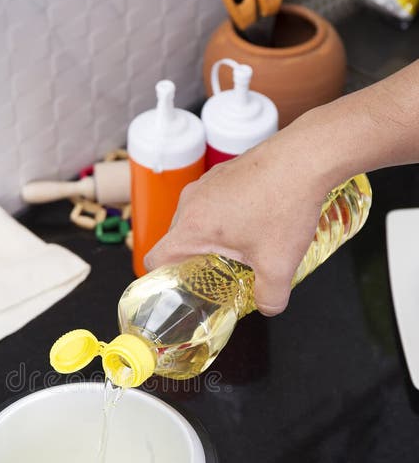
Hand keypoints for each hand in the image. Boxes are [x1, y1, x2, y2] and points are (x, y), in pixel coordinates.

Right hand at [144, 129, 330, 315]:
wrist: (307, 156)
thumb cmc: (286, 203)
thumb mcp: (279, 265)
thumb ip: (271, 297)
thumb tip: (268, 306)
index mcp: (193, 226)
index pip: (155, 259)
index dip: (163, 279)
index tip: (180, 287)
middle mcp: (192, 201)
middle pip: (176, 240)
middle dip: (194, 260)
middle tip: (219, 272)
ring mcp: (207, 183)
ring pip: (196, 219)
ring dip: (212, 236)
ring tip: (242, 246)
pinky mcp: (224, 171)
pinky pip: (213, 201)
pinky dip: (226, 215)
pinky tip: (255, 221)